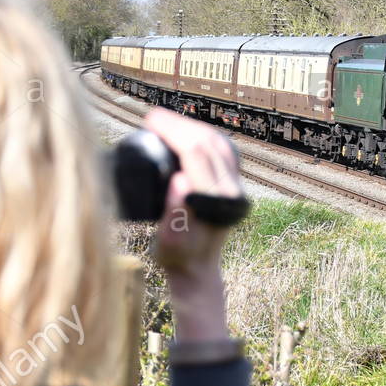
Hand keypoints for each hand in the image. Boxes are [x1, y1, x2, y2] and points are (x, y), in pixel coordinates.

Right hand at [145, 107, 243, 341]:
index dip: (173, 132)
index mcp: (218, 203)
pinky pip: (223, 151)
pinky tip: (187, 130)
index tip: (149, 121)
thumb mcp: (169, 241)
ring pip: (219, 143)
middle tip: (153, 116)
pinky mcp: (233, 184)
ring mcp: (236, 187)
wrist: (197, 269)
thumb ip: (175, 213)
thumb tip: (180, 179)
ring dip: (193, 126)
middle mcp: (233, 192)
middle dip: (181, 125)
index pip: (197, 154)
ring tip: (166, 121)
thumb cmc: (177, 257)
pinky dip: (204, 135)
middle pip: (210, 143)